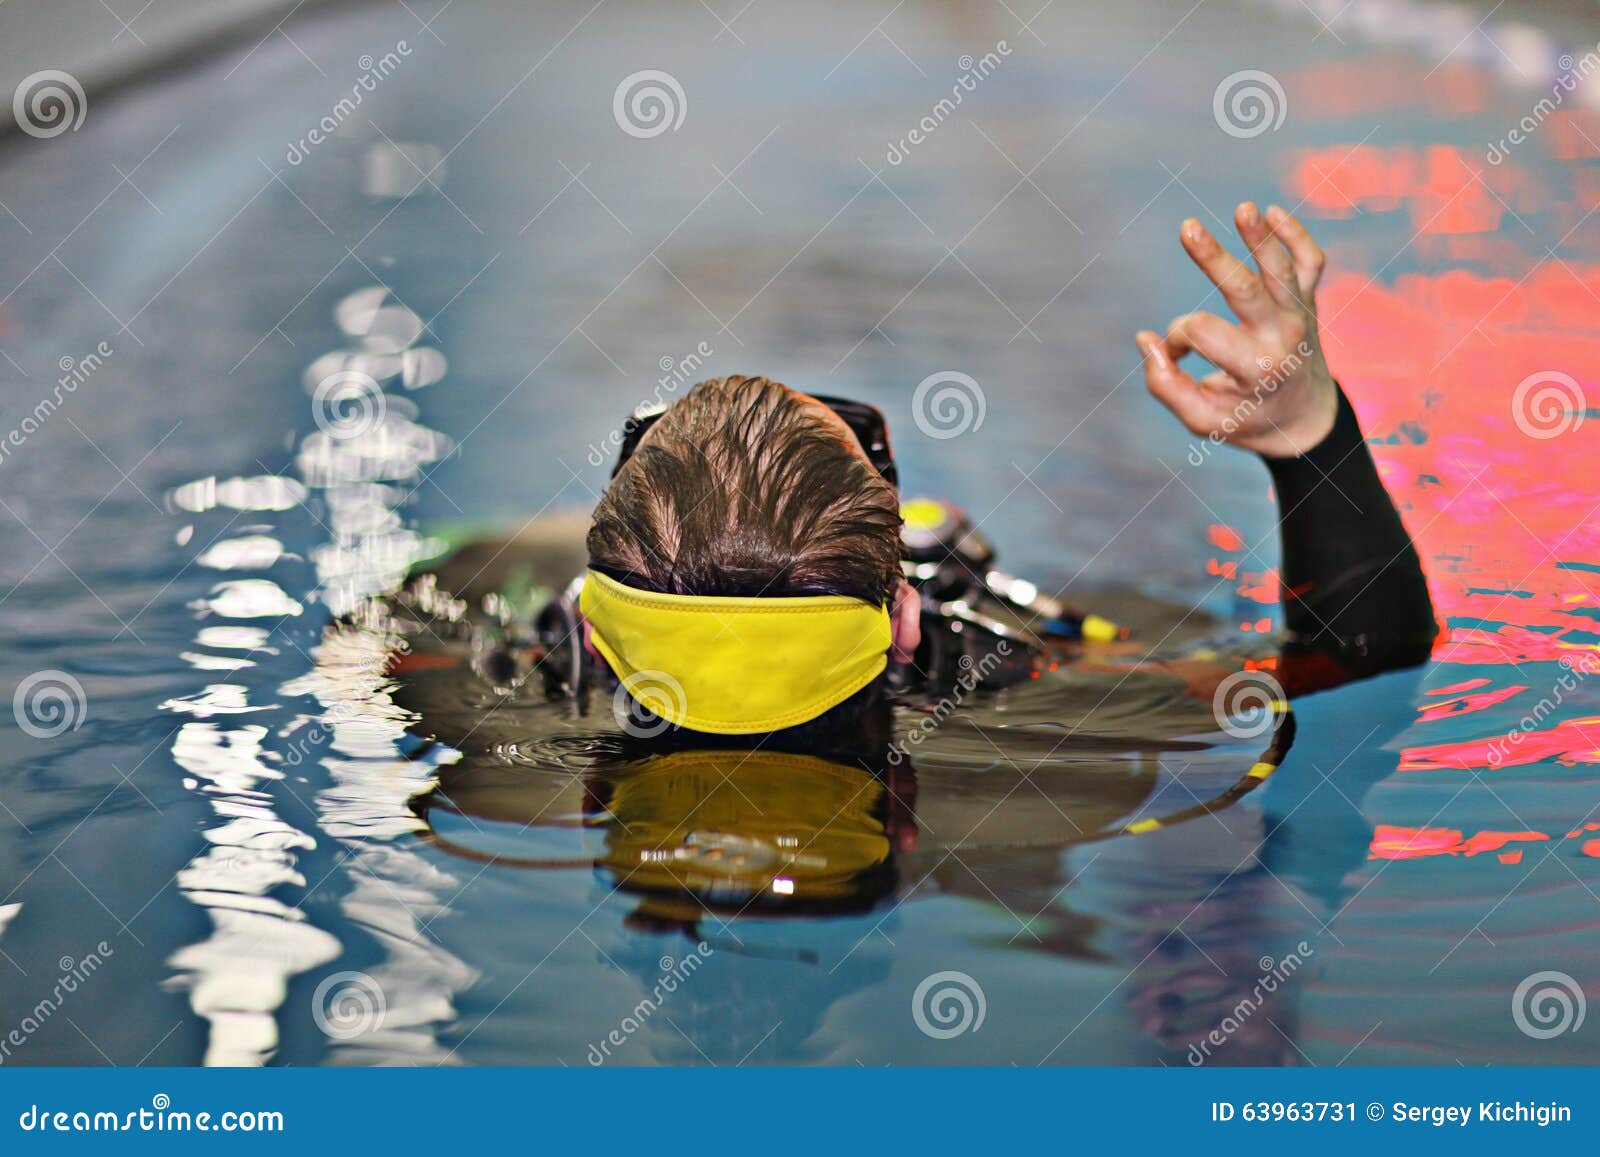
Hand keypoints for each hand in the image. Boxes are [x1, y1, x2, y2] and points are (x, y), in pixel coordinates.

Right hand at [1137, 202, 1337, 458]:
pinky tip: (1273, 211)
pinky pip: (1311, 262)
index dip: (1175, 339)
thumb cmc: (1245, 417)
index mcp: (1255, 370)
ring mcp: (1300, 315)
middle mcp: (1282, 338)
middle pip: (1245, 289)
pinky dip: (1297, 235)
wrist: (1304, 418)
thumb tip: (1146, 339)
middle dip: (1213, 258)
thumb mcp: (1202, 419)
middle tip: (1187, 227)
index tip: (1173, 356)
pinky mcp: (1309, 300)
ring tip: (1244, 207)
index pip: (1201, 332)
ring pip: (1282, 269)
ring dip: (1262, 236)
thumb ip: (1166, 385)